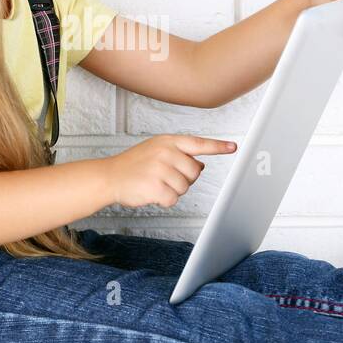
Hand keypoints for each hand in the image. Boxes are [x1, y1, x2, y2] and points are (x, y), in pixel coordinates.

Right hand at [105, 134, 236, 207]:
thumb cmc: (134, 165)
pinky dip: (164, 200)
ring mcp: (160, 169)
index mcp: (168, 141)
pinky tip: (152, 192)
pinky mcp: (155, 186)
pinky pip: (173, 199)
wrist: (109, 176)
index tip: (233, 147)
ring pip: (185, 187)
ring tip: (155, 183)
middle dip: (183, 178)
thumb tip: (200, 164)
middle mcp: (166, 152)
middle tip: (164, 177)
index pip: (199, 143)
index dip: (218, 146)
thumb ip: (179, 155)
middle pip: (195, 171)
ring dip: (172, 190)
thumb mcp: (156, 151)